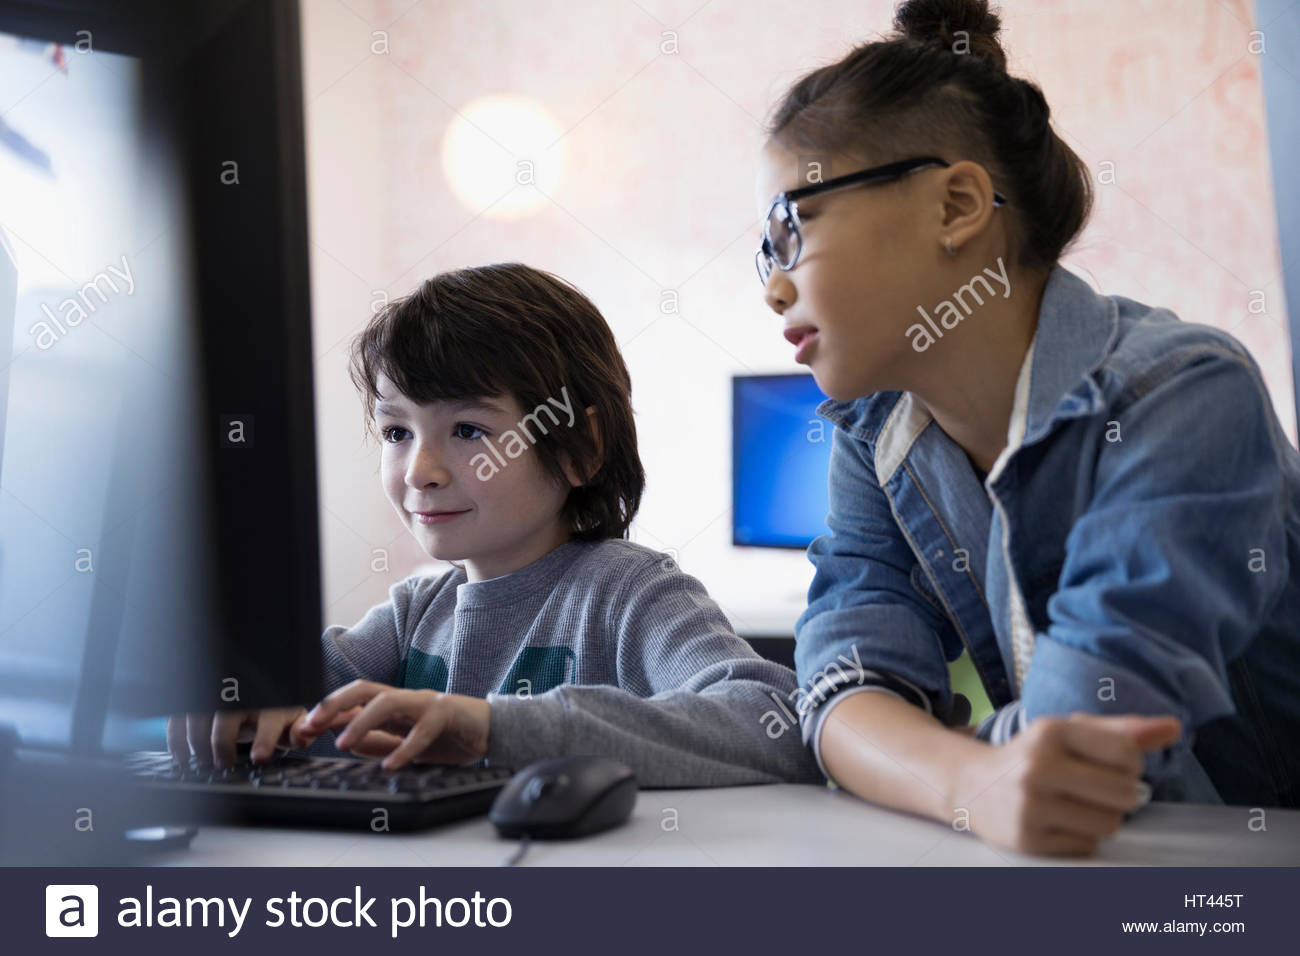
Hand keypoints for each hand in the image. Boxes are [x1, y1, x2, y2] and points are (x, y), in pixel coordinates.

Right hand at [165, 706, 308, 767]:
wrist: (260, 697)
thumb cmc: (275, 715)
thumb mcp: (291, 723)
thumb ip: (298, 733)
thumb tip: (301, 738)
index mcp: (272, 706)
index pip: (269, 720)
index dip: (264, 739)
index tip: (259, 757)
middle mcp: (244, 699)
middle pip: (227, 717)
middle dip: (222, 743)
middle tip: (222, 764)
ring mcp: (219, 698)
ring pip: (201, 715)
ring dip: (198, 742)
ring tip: (203, 761)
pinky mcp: (200, 702)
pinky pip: (182, 716)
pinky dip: (177, 737)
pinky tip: (181, 756)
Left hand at [293, 679, 490, 769]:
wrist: (489, 731)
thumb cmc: (446, 734)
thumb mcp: (404, 742)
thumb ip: (377, 741)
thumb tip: (347, 743)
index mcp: (392, 704)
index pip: (353, 700)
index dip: (325, 712)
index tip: (302, 730)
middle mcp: (405, 698)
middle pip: (364, 688)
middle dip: (334, 703)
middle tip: (312, 724)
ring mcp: (425, 703)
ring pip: (388, 702)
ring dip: (361, 721)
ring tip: (343, 743)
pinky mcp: (446, 713)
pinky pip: (422, 730)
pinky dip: (404, 749)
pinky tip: (390, 765)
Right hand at [953, 711, 1180, 856]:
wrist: (972, 786)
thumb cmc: (1034, 757)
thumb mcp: (1070, 733)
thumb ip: (1123, 730)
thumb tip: (1174, 726)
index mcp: (1051, 731)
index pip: (1128, 753)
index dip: (1129, 763)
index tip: (1107, 763)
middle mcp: (1037, 766)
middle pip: (1125, 794)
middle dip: (1118, 795)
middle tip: (1092, 788)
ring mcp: (1030, 805)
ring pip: (1110, 824)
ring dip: (1101, 819)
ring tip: (1075, 806)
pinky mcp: (1027, 839)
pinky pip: (1087, 847)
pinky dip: (1080, 838)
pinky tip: (1058, 822)